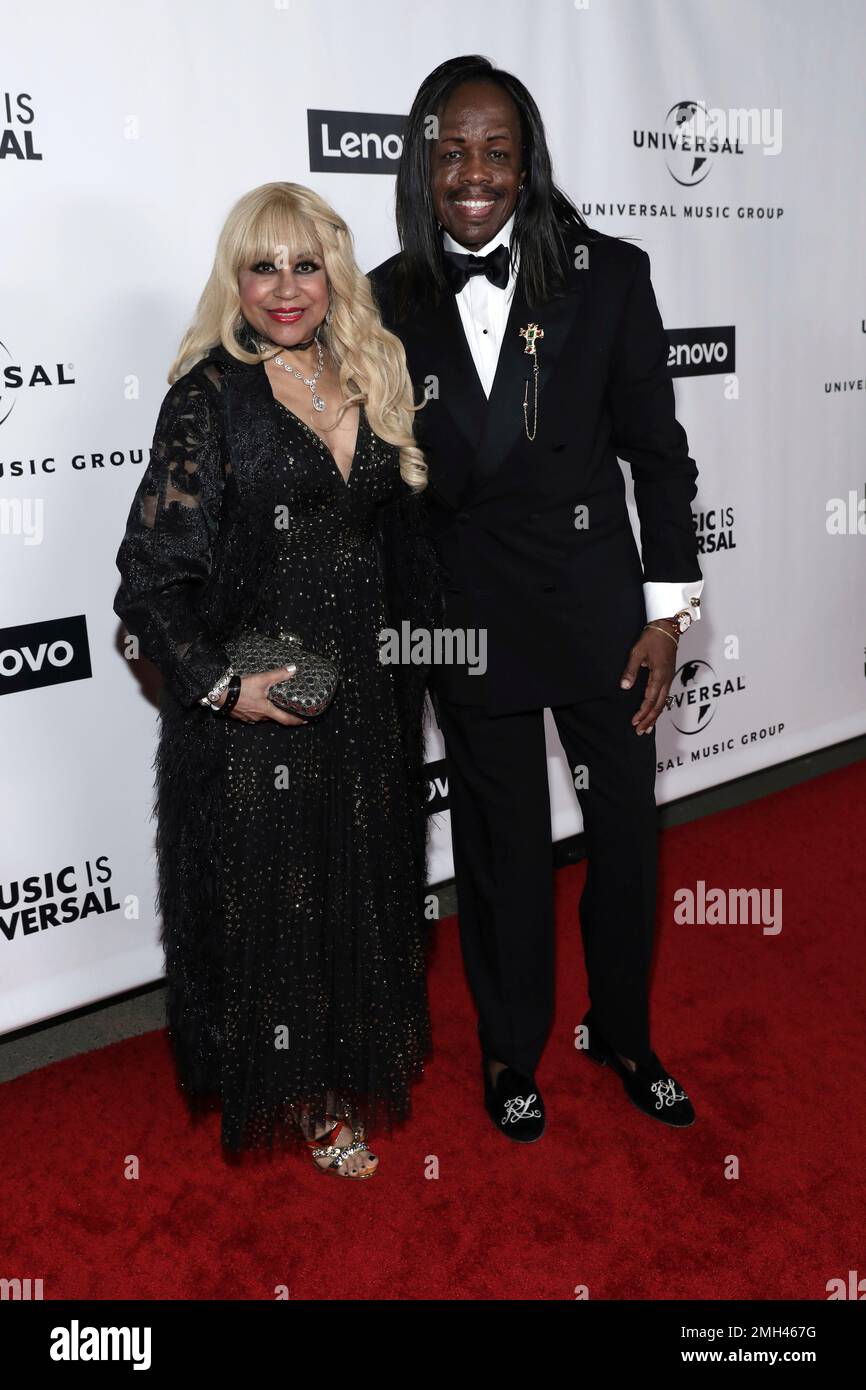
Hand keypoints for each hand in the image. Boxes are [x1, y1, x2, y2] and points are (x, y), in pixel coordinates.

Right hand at [213, 667, 307, 724]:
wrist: (220, 693)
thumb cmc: (241, 688)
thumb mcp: (262, 679)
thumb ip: (278, 675)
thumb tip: (293, 669)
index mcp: (267, 710)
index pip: (286, 720)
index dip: (296, 721)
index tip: (305, 720)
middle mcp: (259, 717)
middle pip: (274, 717)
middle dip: (282, 713)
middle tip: (289, 708)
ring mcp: (249, 718)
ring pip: (263, 716)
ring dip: (268, 711)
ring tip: (272, 703)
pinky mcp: (241, 716)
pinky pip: (252, 715)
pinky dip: (257, 710)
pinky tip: (255, 703)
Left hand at [619, 619, 678, 734]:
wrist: (668, 628)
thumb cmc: (653, 638)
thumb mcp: (637, 653)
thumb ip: (631, 671)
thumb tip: (624, 687)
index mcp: (659, 676)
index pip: (650, 700)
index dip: (642, 713)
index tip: (634, 722)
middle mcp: (666, 680)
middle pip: (659, 706)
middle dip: (649, 720)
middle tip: (640, 731)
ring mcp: (669, 678)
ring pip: (663, 702)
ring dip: (655, 716)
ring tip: (647, 728)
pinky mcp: (669, 676)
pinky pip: (665, 696)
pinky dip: (659, 707)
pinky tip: (654, 712)